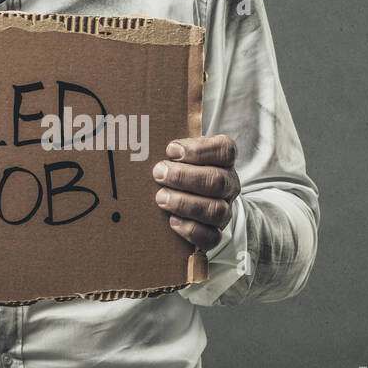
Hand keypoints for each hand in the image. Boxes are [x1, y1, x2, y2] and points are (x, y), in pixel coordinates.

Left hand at [152, 135, 240, 250]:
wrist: (196, 201)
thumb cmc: (182, 170)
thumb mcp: (181, 153)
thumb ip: (172, 146)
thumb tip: (138, 130)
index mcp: (224, 160)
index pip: (225, 150)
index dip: (199, 150)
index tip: (171, 149)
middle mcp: (229, 184)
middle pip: (217, 181)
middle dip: (184, 177)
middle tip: (158, 173)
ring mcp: (225, 210)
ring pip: (216, 210)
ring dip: (184, 203)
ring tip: (160, 198)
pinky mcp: (216, 233)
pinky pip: (211, 237)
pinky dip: (191, 230)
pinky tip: (172, 221)